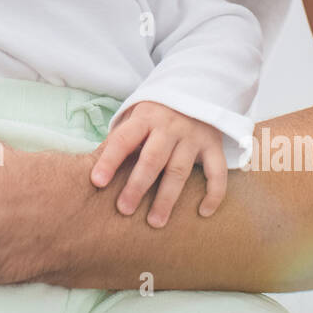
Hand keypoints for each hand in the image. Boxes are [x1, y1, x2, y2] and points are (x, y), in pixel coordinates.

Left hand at [90, 101, 227, 227]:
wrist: (196, 90)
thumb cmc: (155, 115)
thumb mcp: (136, 117)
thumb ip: (121, 139)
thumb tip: (95, 170)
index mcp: (144, 117)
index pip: (123, 139)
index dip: (109, 160)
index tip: (97, 182)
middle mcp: (169, 126)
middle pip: (152, 159)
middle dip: (137, 186)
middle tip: (124, 210)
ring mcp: (193, 135)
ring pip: (179, 170)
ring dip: (167, 198)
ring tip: (155, 222)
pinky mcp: (213, 145)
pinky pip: (216, 171)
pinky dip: (213, 193)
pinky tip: (203, 212)